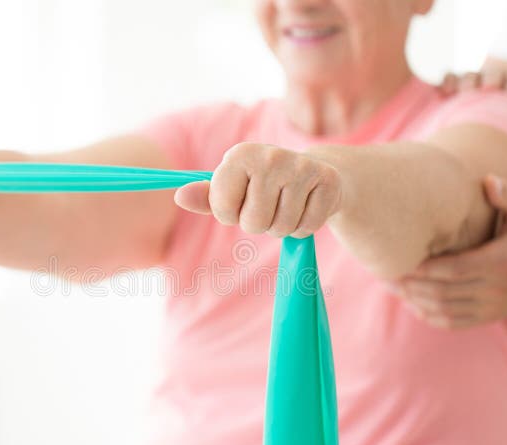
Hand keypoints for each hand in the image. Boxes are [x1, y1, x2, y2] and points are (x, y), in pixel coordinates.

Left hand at [174, 142, 341, 237]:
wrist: (314, 172)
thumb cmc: (263, 184)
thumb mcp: (233, 187)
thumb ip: (206, 196)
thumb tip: (180, 196)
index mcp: (240, 154)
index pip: (223, 209)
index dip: (231, 214)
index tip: (241, 201)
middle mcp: (270, 156)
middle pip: (253, 223)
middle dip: (258, 223)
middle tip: (268, 206)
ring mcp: (301, 167)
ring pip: (281, 228)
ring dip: (282, 226)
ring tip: (287, 205)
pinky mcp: (327, 181)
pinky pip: (306, 227)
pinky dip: (304, 226)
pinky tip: (305, 206)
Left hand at [392, 175, 506, 328]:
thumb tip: (487, 181)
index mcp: (499, 262)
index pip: (453, 270)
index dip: (423, 269)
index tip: (399, 261)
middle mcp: (495, 288)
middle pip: (442, 292)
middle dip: (411, 285)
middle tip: (385, 275)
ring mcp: (492, 307)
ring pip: (444, 309)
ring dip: (415, 301)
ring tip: (393, 288)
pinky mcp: (490, 317)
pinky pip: (454, 322)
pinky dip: (430, 316)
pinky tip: (412, 304)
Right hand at [440, 58, 506, 127]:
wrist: (496, 99)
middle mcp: (493, 79)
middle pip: (492, 75)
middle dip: (491, 79)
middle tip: (491, 88)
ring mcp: (473, 81)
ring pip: (469, 75)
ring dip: (467, 82)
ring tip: (466, 92)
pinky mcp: (454, 85)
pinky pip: (449, 77)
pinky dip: (448, 81)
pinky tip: (445, 92)